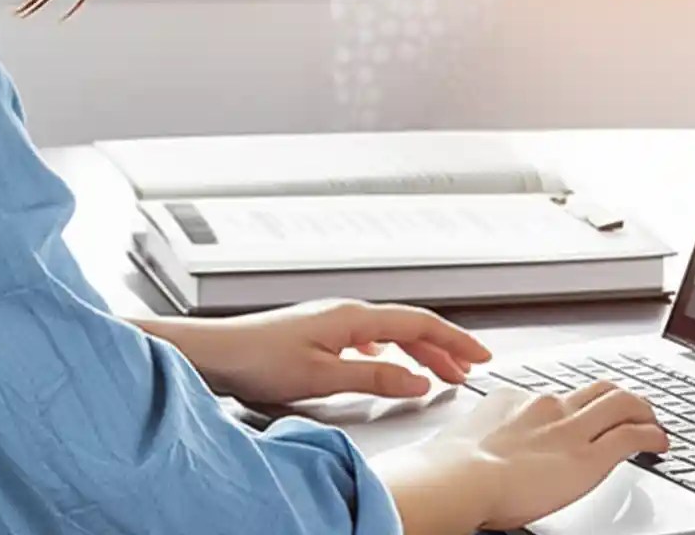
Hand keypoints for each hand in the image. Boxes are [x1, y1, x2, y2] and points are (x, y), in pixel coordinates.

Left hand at [132, 300, 490, 403]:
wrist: (213, 352)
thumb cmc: (257, 358)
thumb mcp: (323, 377)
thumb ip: (375, 379)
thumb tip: (418, 382)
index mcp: (354, 317)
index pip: (420, 325)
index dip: (455, 341)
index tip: (481, 357)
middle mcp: (346, 313)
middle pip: (410, 327)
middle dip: (444, 348)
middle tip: (470, 370)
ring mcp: (332, 321)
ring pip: (391, 334)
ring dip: (420, 352)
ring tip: (439, 372)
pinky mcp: (319, 333)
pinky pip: (370, 339)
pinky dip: (392, 353)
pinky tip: (387, 364)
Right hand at [375, 382, 668, 534]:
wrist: (456, 478)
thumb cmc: (449, 471)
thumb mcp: (461, 442)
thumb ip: (477, 441)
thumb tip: (466, 455)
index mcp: (515, 400)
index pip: (556, 396)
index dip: (577, 407)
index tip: (581, 417)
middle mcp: (548, 406)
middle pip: (598, 387)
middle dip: (621, 396)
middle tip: (634, 409)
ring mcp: (571, 428)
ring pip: (623, 402)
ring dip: (644, 411)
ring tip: (654, 422)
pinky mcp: (589, 456)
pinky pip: (633, 436)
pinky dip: (653, 436)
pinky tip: (661, 443)